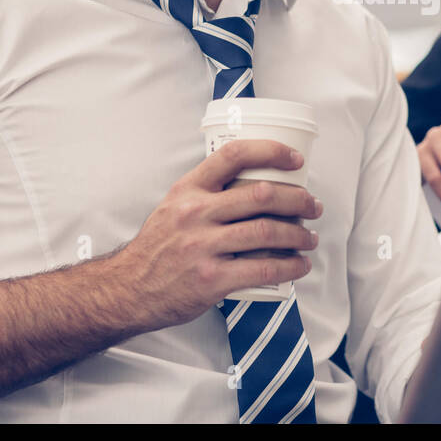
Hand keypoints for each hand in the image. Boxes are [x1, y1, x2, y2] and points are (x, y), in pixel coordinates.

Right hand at [117, 140, 322, 330]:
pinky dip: (290, 266)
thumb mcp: (174, 206)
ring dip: (299, 234)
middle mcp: (195, 213)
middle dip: (298, 199)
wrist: (128, 289)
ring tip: (311, 237)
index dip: (271, 151)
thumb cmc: (159, 247)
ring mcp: (203, 247)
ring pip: (267, 232)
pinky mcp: (211, 280)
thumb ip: (208, 193)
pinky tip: (300, 265)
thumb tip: (257, 185)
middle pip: (261, 195)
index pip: (234, 155)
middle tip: (313, 206)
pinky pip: (263, 269)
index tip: (295, 160)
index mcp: (189, 189)